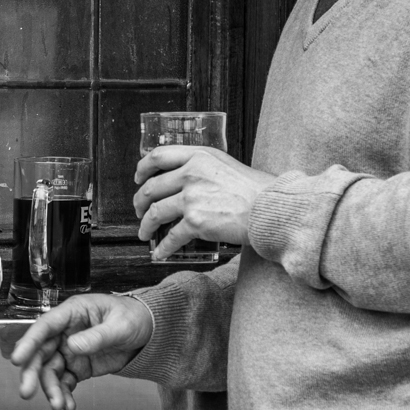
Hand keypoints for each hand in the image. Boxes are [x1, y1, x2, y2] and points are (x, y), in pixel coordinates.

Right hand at [7, 294, 153, 409]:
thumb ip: (98, 336)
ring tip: (59, 405)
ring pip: (50, 371)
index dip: (28, 342)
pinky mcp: (78, 367)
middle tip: (26, 391)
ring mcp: (70, 351)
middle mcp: (65, 332)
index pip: (44, 326)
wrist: (147, 331)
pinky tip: (69, 405)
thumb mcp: (121, 325)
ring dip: (51, 389)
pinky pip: (65, 382)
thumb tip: (73, 346)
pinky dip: (65, 394)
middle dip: (32, 373)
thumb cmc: (133, 317)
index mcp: (73, 313)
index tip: (17, 359)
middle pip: (40, 352)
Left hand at [133, 146, 275, 257]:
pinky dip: (163, 247)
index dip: (143, 167)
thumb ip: (202, 167)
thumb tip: (183, 178)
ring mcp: (192, 197)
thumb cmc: (255, 190)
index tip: (138, 177)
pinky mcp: (196, 221)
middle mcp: (191, 173)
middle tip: (138, 210)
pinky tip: (159, 253)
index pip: (159, 156)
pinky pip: (171, 236)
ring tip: (144, 234)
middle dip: (139, 202)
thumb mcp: (225, 165)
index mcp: (199, 156)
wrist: (271, 209)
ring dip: (145, 226)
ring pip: (155, 212)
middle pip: (152, 187)